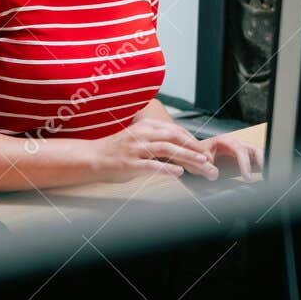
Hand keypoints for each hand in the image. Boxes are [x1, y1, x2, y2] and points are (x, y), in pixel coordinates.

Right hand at [83, 119, 240, 182]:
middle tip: (208, 158)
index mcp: (145, 126)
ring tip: (201, 163)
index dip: (191, 140)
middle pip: (174, 138)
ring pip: (166, 150)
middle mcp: (141, 135)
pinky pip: (152, 165)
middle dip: (193, 148)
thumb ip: (156, 140)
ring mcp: (135, 149)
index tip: (203, 150)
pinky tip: (179, 173)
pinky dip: (167, 168)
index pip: (174, 130)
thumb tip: (179, 147)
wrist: (92, 157)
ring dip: (186, 156)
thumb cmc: (117, 150)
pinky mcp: (130, 163)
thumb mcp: (137, 138)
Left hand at [194, 133, 263, 178]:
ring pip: (257, 153)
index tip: (247, 177)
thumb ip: (205, 166)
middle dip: (261, 159)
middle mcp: (236, 144)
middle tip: (266, 172)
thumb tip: (213, 173)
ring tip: (269, 175)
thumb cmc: (198, 155)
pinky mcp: (244, 158)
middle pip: (253, 149)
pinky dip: (262, 166)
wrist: (196, 154)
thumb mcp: (198, 159)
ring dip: (264, 162)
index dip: (245, 164)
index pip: (239, 150)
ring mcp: (241, 150)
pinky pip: (256, 160)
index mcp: (225, 141)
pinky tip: (267, 175)